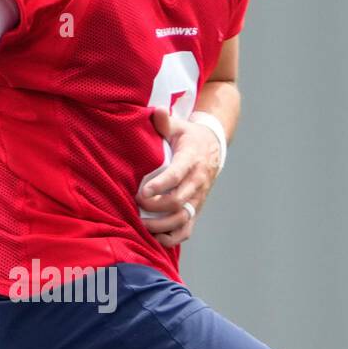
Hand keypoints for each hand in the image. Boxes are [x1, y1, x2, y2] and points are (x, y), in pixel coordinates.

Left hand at [137, 107, 222, 247]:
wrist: (212, 147)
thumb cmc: (188, 136)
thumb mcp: (178, 125)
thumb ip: (164, 121)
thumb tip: (156, 111)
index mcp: (191, 160)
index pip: (177, 175)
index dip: (161, 185)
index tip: (143, 192)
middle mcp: (197, 181)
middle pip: (179, 201)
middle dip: (155, 207)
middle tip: (135, 203)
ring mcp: (198, 197)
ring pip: (183, 218)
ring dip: (161, 225)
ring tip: (139, 224)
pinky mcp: (195, 208)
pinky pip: (187, 229)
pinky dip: (172, 237)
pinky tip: (155, 238)